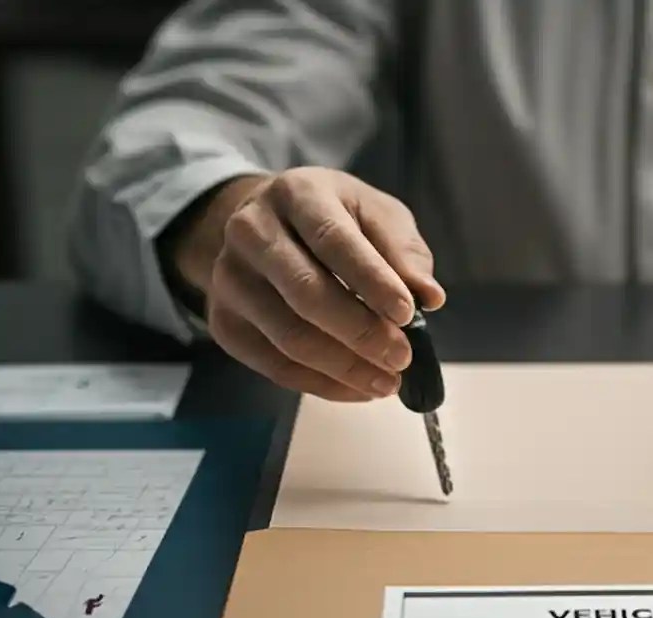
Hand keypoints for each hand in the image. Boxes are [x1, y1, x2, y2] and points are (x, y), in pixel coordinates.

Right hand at [174, 167, 444, 400]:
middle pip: (306, 294)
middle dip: (361, 333)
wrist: (270, 225)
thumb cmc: (337, 219)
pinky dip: (321, 384)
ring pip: (289, 336)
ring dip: (345, 367)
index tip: (408, 314)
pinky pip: (273, 365)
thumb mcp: (378, 215)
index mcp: (297, 194)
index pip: (333, 240)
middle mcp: (251, 232)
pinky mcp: (223, 321)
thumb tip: (429, 297)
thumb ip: (404, 252)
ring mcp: (229, 278)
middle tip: (403, 357)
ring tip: (388, 381)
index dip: (372, 280)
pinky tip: (358, 388)